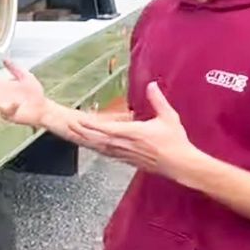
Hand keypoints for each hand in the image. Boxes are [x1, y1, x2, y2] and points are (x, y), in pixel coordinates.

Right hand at [0, 59, 50, 127]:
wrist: (43, 107)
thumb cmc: (35, 94)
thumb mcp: (26, 76)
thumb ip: (15, 68)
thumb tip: (5, 60)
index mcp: (2, 87)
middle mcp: (0, 96)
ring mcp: (3, 105)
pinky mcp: (8, 114)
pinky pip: (3, 109)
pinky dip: (3, 105)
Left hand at [77, 81, 209, 182]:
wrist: (181, 165)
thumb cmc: (175, 141)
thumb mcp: (168, 117)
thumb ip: (157, 100)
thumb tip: (152, 84)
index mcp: (133, 133)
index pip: (106, 128)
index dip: (90, 125)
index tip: (78, 119)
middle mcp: (125, 145)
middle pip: (98, 139)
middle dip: (82, 132)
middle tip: (68, 126)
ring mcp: (126, 154)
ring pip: (101, 148)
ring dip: (87, 141)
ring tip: (75, 135)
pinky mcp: (129, 161)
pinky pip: (109, 154)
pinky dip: (98, 149)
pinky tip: (93, 147)